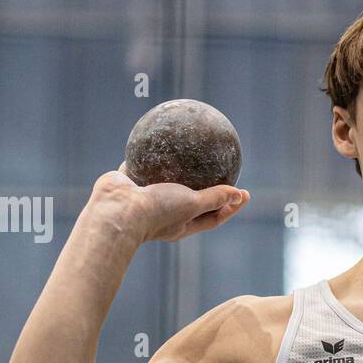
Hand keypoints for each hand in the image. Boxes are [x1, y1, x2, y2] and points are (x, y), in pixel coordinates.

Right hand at [85, 162, 250, 244]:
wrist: (116, 210)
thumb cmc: (157, 210)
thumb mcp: (191, 204)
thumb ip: (213, 198)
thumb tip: (239, 194)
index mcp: (182, 225)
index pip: (214, 218)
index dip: (230, 207)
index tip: (246, 193)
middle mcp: (165, 214)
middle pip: (192, 202)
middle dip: (206, 189)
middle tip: (220, 169)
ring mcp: (146, 199)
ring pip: (165, 182)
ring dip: (176, 170)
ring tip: (189, 150)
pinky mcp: (130, 184)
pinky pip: (142, 167)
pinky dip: (149, 156)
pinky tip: (158, 138)